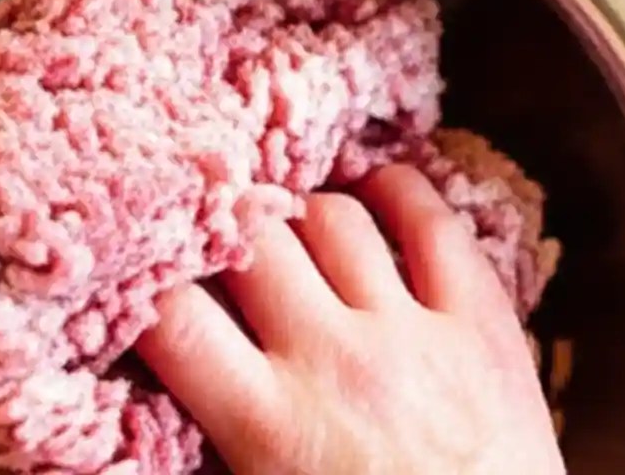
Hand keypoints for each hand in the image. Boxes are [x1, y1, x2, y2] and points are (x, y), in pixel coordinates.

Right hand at [137, 165, 563, 474]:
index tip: (141, 272)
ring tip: (286, 221)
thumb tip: (167, 382)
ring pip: (334, 217)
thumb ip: (217, 439)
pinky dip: (399, 190)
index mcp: (270, 423)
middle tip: (213, 230)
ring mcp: (414, 333)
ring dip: (300, 211)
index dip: (145, 282)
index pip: (175, 318)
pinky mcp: (482, 324)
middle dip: (223, 226)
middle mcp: (336, 361)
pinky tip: (372, 186)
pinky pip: (434, 224)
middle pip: (253, 239)